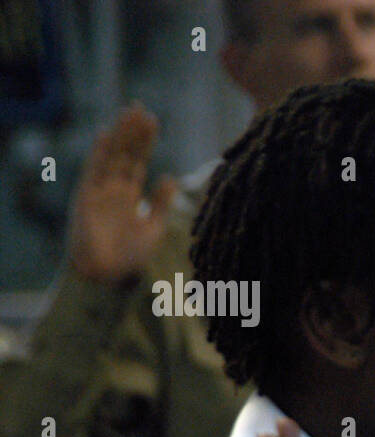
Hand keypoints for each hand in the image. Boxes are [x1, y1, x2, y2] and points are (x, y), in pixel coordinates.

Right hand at [68, 104, 177, 283]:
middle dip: (132, 131)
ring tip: (128, 113)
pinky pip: (94, 172)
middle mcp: (114, 189)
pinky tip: (107, 135)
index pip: (138, 160)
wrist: (108, 276)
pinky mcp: (87, 198)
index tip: (152, 119)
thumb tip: (171, 176)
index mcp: (129, 195)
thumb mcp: (154, 228)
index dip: (145, 141)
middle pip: (125, 153)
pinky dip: (100, 153)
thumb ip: (162, 203)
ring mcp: (99, 191)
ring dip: (120, 135)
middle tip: (141, 107)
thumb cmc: (130, 256)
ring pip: (112, 157)